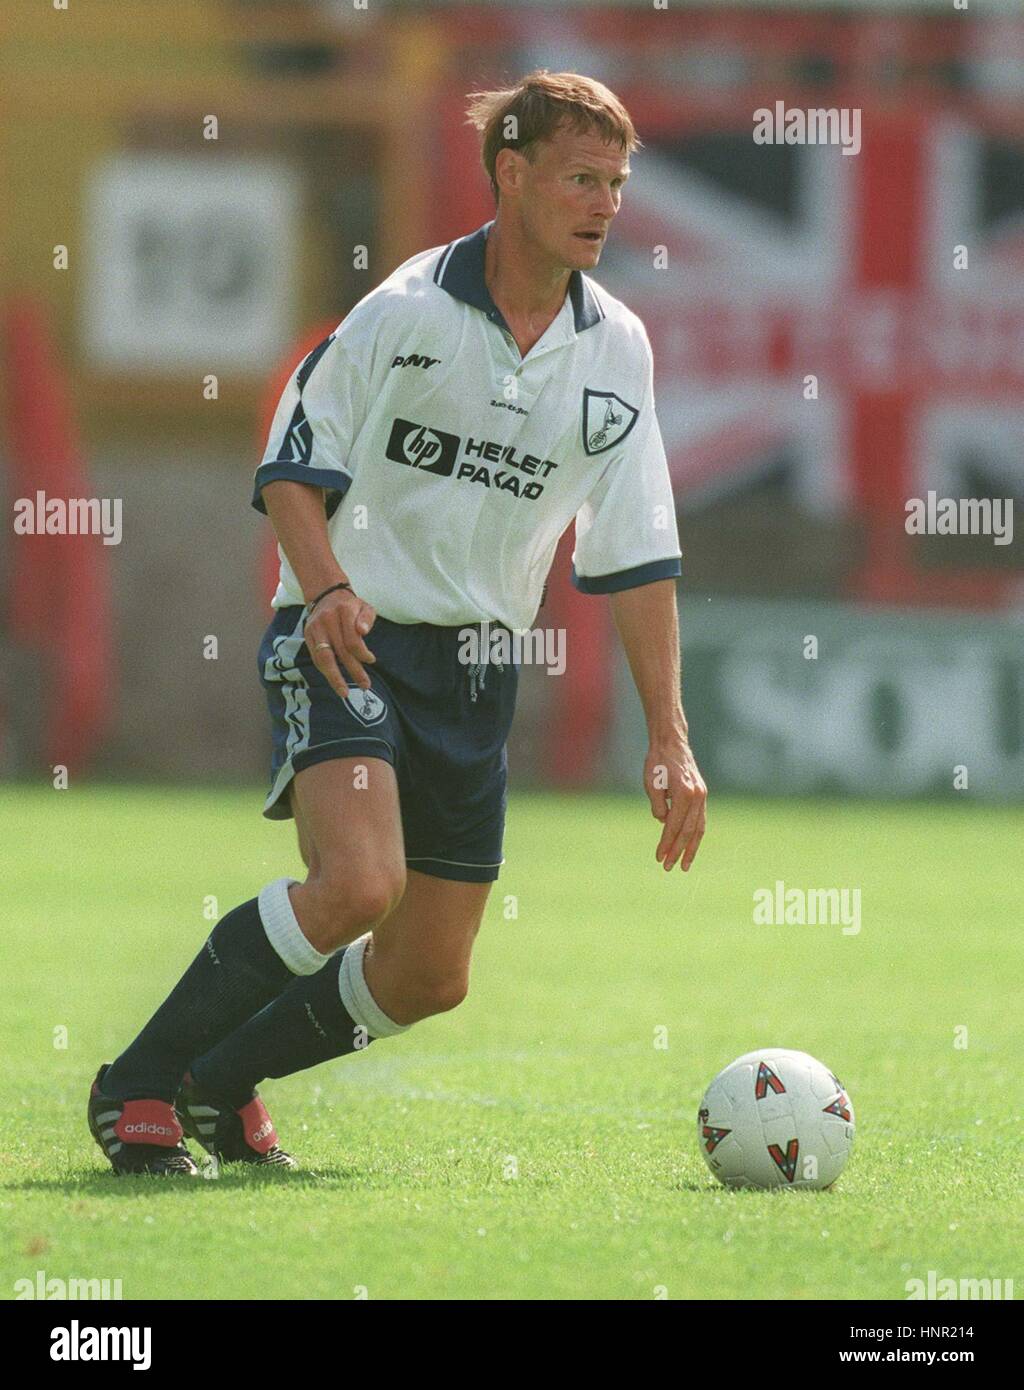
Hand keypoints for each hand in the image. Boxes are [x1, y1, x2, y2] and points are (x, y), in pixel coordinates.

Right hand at [304, 588, 376, 698]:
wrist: (326, 595)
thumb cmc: (351, 606)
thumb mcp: (365, 606)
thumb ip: (367, 618)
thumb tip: (363, 631)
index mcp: (343, 611)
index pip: (352, 639)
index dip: (362, 653)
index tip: (371, 660)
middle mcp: (327, 620)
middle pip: (340, 651)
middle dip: (353, 671)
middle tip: (365, 686)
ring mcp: (315, 628)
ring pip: (323, 657)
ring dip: (334, 677)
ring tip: (344, 692)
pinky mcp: (308, 635)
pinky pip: (316, 657)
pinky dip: (325, 670)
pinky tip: (335, 681)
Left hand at [645, 735, 706, 872]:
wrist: (672, 742)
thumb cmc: (657, 762)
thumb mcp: (650, 783)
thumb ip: (657, 806)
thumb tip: (664, 823)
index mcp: (684, 793)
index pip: (673, 826)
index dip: (666, 844)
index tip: (659, 857)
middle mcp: (697, 796)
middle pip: (688, 831)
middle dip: (678, 851)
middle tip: (669, 867)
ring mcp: (702, 796)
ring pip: (699, 828)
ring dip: (692, 848)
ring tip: (685, 865)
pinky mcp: (702, 795)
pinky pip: (700, 820)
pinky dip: (696, 835)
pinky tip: (690, 847)